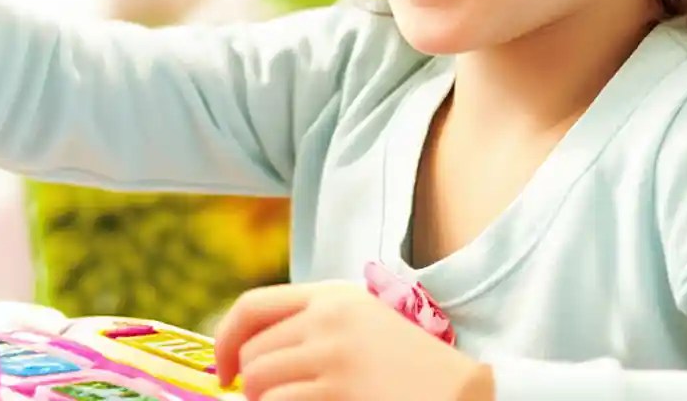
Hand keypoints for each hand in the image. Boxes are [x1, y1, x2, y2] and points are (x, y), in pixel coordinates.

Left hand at [214, 282, 493, 400]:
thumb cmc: (411, 369)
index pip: (252, 306)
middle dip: (250, 384)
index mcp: (334, 295)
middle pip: (254, 352)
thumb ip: (313, 326)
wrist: (464, 394)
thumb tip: (249, 356)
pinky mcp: (340, 388)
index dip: (225, 339)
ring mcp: (334, 353)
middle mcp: (330, 317)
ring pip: (260, 382)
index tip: (222, 370)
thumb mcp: (363, 324)